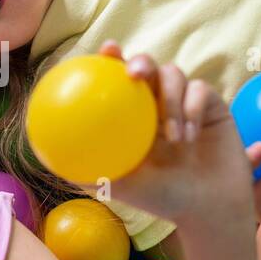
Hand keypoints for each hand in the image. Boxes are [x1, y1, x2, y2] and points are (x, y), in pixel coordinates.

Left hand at [90, 41, 254, 227]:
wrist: (207, 209)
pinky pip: (201, 91)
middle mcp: (158, 101)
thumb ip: (90, 171)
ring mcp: (186, 100)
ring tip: (171, 136)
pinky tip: (188, 136)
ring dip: (171, 101)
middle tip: (133, 74)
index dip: (110, 58)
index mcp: (134, 113)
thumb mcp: (121, 187)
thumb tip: (48, 161)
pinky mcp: (212, 104)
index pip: (118, 77)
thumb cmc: (162, 198)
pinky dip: (192, 109)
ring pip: (175, 75)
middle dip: (140, 61)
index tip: (104, 51)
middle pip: (148, 65)